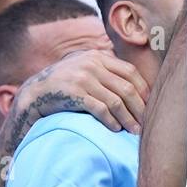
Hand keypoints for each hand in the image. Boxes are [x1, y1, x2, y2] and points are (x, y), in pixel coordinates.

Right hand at [13, 49, 148, 135]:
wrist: (36, 92)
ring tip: (134, 131)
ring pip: (116, 101)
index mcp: (98, 56)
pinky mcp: (75, 93)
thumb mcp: (85, 68)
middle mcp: (92, 64)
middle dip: (139, 108)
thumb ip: (106, 69)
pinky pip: (101, 109)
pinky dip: (111, 121)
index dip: (143, 89)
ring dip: (128, 119)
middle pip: (126, 88)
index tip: (150, 105)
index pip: (130, 72)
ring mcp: (83, 78)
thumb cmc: (66, 83)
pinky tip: (116, 129)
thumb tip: (135, 85)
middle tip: (145, 123)